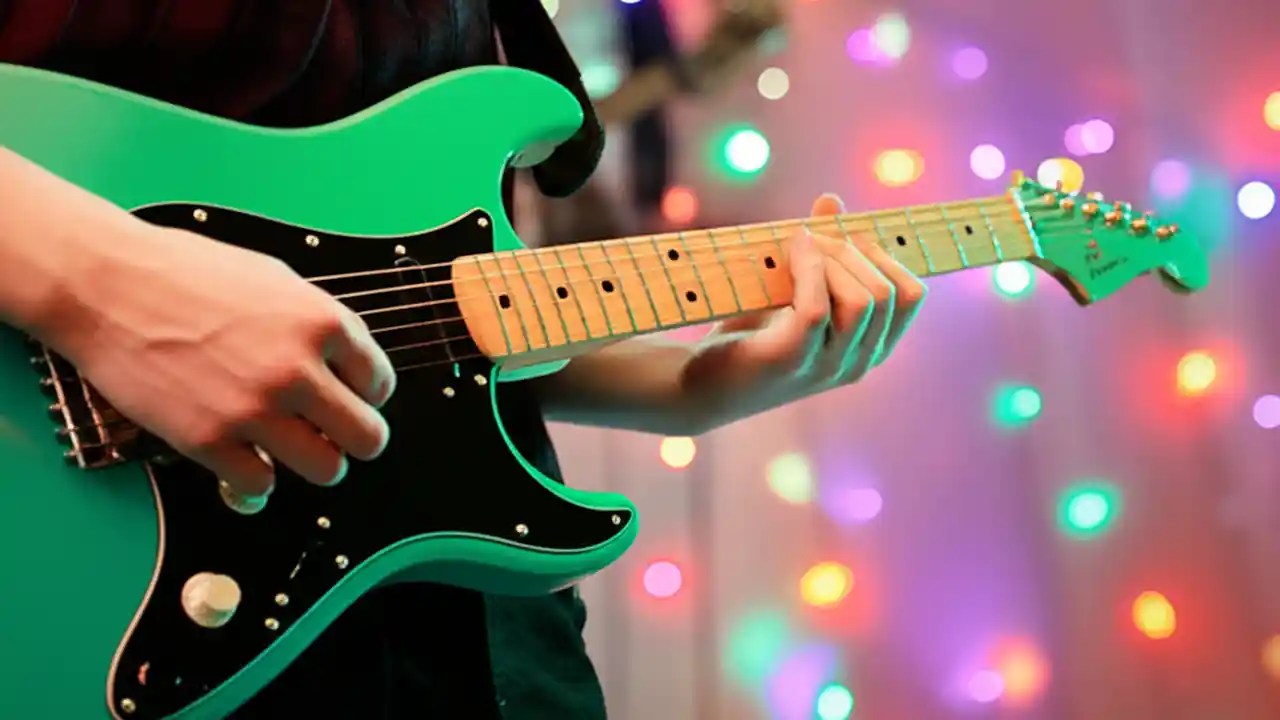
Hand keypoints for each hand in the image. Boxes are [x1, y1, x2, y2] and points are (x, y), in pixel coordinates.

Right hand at [41, 219, 395, 496]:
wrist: (106, 284)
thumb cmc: (184, 272)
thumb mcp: (275, 278)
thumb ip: (317, 322)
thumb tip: (347, 361)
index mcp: (321, 323)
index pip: (380, 383)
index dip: (366, 392)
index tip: (349, 394)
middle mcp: (296, 369)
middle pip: (367, 438)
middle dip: (355, 437)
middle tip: (334, 431)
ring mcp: (254, 409)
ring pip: (326, 470)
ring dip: (315, 463)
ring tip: (295, 447)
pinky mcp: (208, 440)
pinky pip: (260, 486)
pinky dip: (256, 479)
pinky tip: (246, 458)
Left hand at [682, 192, 925, 417]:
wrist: (698, 381)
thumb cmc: (750, 334)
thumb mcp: (793, 289)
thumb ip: (821, 251)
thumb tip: (832, 202)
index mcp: (868, 348)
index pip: (912, 296)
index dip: (884, 257)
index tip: (847, 238)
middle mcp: (856, 363)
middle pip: (889, 292)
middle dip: (853, 252)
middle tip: (812, 239)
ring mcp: (826, 366)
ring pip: (865, 299)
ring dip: (832, 259)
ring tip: (797, 249)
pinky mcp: (791, 360)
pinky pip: (818, 307)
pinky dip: (808, 269)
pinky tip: (790, 252)